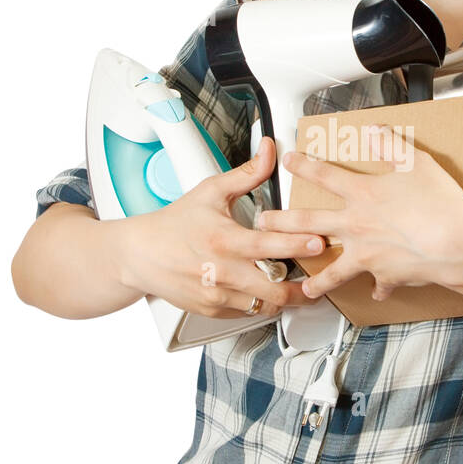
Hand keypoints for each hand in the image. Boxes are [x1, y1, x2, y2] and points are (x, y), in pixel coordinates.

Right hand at [111, 137, 323, 317]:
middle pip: (275, 289)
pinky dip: (262, 303)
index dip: (298, 245)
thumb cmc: (175, 224)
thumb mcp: (210, 192)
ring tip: (303, 289)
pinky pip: (248, 312)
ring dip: (286, 298)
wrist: (141, 255)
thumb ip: (247, 174)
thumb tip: (270, 151)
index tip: (319, 242)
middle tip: (322, 279)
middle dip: (304, 288)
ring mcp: (218, 294)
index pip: (270, 245)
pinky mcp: (214, 309)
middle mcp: (223, 271)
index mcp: (224, 240)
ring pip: (265, 306)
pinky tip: (269, 292)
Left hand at [257, 124, 462, 302]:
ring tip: (303, 285)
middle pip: (308, 223)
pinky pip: (378, 284)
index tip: (289, 160)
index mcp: (362, 194)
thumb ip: (391, 144)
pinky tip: (376, 294)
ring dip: (315, 278)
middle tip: (263, 222)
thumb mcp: (416, 161)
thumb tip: (374, 131)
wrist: (454, 242)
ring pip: (332, 268)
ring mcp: (367, 254)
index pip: (324, 175)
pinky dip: (378, 289)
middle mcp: (356, 225)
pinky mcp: (385, 275)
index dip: (304, 165)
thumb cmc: (439, 202)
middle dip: (281, 222)